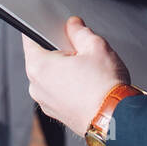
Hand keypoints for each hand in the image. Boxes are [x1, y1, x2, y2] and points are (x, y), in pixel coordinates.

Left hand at [24, 16, 130, 135]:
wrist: (116, 120)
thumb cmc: (104, 88)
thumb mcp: (95, 46)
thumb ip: (80, 31)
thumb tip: (74, 25)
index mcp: (38, 66)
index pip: (30, 38)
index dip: (44, 28)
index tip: (54, 27)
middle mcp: (36, 86)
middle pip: (42, 58)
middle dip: (61, 51)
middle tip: (81, 52)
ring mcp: (46, 103)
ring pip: (52, 76)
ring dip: (66, 70)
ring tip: (88, 71)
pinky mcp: (57, 114)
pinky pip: (58, 93)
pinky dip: (69, 87)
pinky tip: (87, 85)